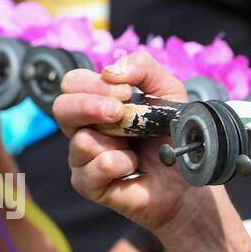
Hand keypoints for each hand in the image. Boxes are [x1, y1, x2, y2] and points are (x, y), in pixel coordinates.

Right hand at [54, 50, 198, 235]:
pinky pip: (90, 170)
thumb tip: (110, 71)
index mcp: (99, 101)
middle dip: (89, 106)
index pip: (73, 82)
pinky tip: (133, 166)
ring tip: (135, 146)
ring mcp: (84, 156)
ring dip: (114, 140)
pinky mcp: (88, 183)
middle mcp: (85, 127)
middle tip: (118, 112)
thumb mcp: (169, 90)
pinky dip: (118, 164)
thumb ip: (143, 68)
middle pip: (61, 107)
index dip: (95, 83)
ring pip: (79, 141)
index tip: (126, 92)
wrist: (189, 169)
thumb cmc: (173, 131)